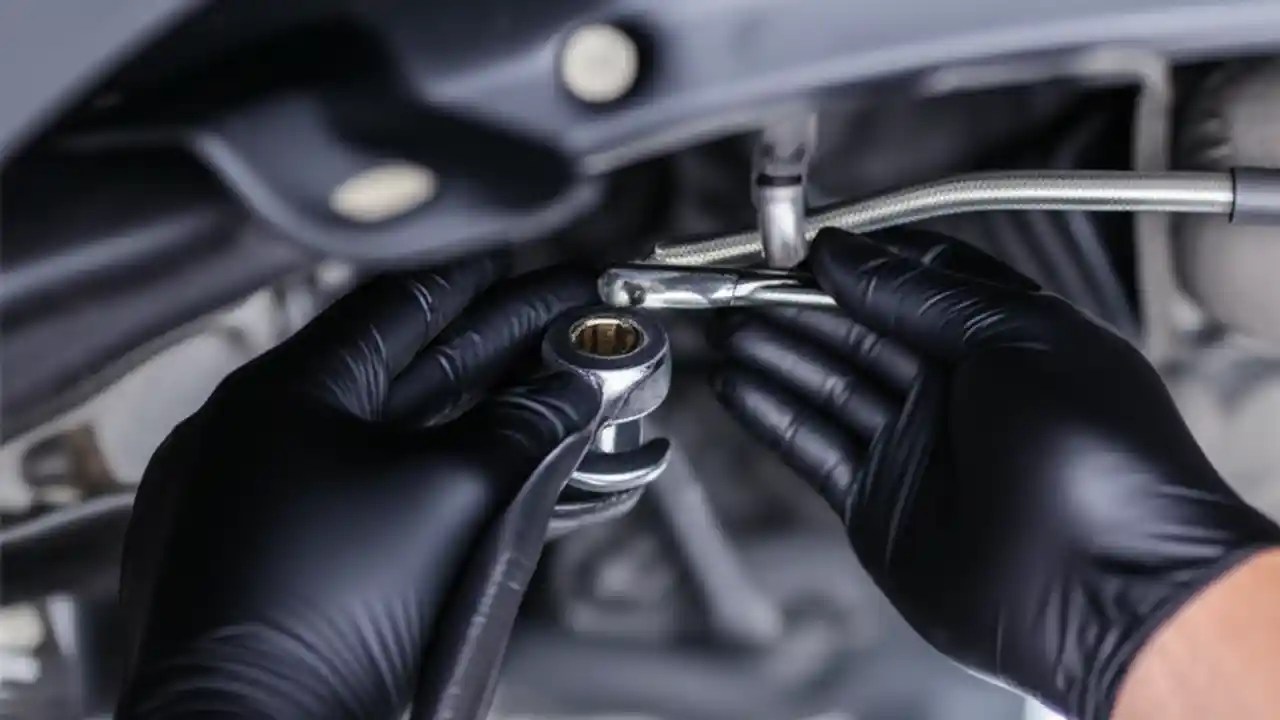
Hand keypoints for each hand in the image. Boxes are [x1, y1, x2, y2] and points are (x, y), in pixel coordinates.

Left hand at [118, 257, 601, 718]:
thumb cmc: (314, 612)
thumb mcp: (446, 495)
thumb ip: (520, 430)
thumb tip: (570, 393)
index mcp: (280, 396)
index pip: (393, 308)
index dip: (469, 280)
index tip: (515, 262)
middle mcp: (265, 441)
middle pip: (407, 373)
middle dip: (497, 348)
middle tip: (563, 326)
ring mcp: (275, 509)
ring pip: (403, 444)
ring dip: (487, 423)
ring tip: (561, 400)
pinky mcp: (293, 570)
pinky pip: (389, 503)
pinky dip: (455, 488)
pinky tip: (517, 485)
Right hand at [712, 228, 1279, 718]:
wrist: (1108, 592)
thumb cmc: (1100, 461)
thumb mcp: (1017, 338)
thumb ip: (922, 295)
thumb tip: (848, 257)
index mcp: (1006, 341)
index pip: (913, 282)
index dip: (855, 263)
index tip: (800, 249)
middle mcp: (960, 394)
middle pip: (860, 331)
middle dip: (798, 305)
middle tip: (742, 283)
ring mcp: (919, 451)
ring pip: (828, 384)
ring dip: (775, 352)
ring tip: (725, 324)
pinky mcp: (882, 505)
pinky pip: (814, 447)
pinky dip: (773, 415)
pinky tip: (738, 385)